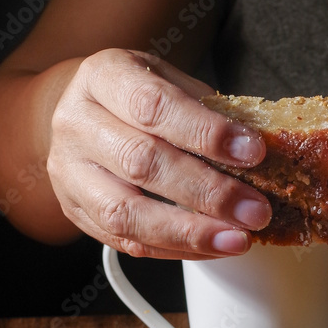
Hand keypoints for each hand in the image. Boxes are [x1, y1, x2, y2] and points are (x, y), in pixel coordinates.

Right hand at [47, 49, 269, 258]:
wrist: (83, 114)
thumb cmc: (136, 96)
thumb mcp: (169, 80)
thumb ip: (206, 110)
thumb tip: (257, 150)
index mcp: (103, 77)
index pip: (154, 106)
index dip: (206, 133)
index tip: (252, 152)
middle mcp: (77, 123)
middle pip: (142, 164)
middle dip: (207, 192)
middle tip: (253, 210)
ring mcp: (70, 172)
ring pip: (127, 214)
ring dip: (189, 233)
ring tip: (236, 239)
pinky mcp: (76, 212)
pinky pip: (127, 242)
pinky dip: (176, 250)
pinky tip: (212, 247)